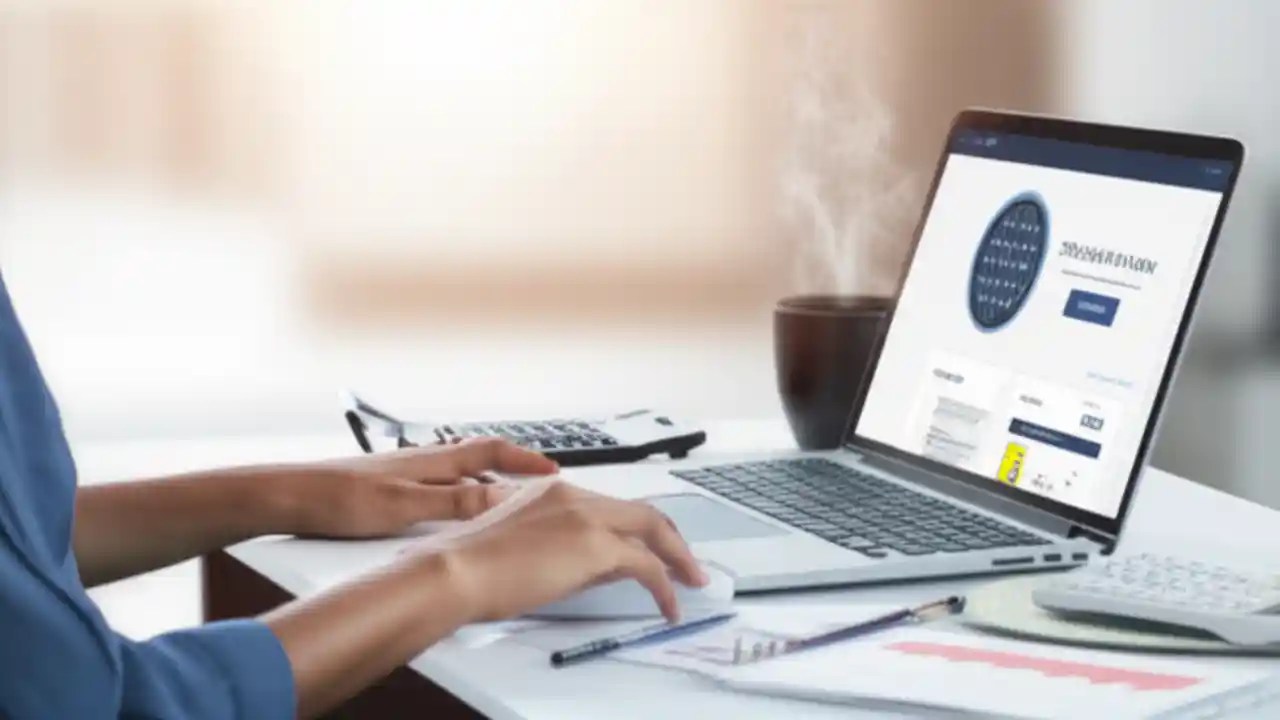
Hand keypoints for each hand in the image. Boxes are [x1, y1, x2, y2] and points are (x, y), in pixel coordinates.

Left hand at [275, 438, 557, 538]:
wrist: (286, 498)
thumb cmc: (337, 499)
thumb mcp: (405, 506)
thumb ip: (456, 501)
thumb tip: (505, 497)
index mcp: (431, 460)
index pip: (492, 450)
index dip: (525, 459)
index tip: (553, 470)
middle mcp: (421, 461)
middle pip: (478, 459)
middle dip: (511, 470)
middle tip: (538, 486)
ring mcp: (403, 475)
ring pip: (457, 476)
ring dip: (485, 484)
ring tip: (505, 504)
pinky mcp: (386, 491)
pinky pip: (437, 489)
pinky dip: (458, 498)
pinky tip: (451, 518)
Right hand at [425, 480, 707, 622]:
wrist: (456, 570)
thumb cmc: (470, 565)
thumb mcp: (521, 546)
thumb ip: (562, 547)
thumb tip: (599, 567)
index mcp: (552, 491)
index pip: (608, 507)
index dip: (632, 530)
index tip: (645, 549)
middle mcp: (574, 495)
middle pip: (640, 511)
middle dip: (667, 537)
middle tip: (683, 562)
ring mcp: (588, 517)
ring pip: (651, 528)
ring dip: (676, 557)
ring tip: (689, 581)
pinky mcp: (597, 545)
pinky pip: (647, 565)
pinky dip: (665, 585)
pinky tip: (669, 605)